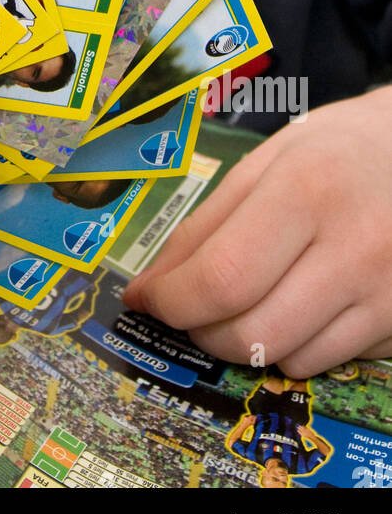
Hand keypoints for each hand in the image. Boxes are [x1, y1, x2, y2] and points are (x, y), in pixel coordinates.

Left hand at [121, 87, 391, 377]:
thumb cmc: (336, 151)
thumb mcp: (265, 161)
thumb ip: (205, 224)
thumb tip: (150, 289)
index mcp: (306, 190)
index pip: (223, 276)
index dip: (172, 300)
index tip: (147, 300)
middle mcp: (353, 248)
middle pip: (250, 332)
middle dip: (200, 331)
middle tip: (188, 308)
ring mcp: (385, 293)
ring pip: (286, 360)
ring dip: (245, 343)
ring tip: (244, 300)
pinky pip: (326, 362)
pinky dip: (293, 346)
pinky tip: (296, 304)